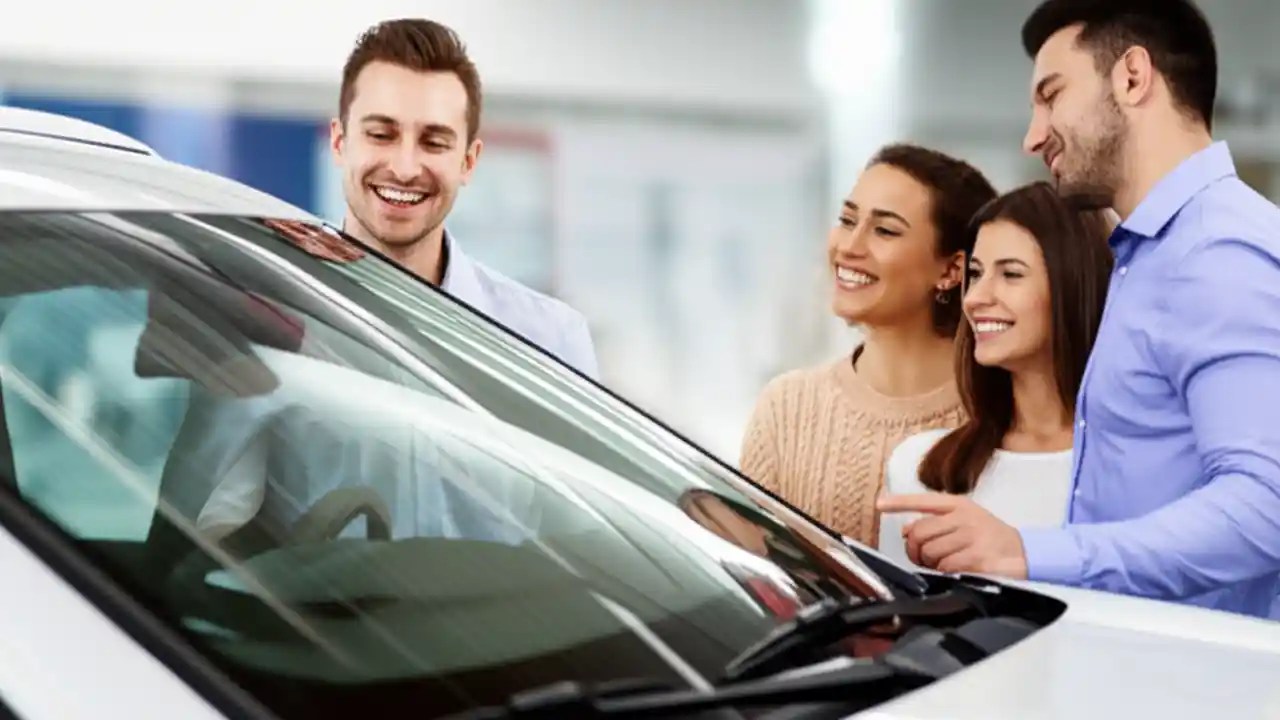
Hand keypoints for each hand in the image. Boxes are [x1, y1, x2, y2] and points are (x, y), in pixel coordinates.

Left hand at [876, 493, 1027, 578]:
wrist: (1026, 554)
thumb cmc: (991, 538)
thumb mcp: (965, 523)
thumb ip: (936, 523)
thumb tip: (906, 529)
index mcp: (960, 505)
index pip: (923, 500)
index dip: (899, 502)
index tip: (879, 504)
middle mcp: (964, 517)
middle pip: (919, 533)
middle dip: (915, 550)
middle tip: (924, 558)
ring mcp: (971, 536)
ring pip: (929, 552)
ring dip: (932, 564)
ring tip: (946, 563)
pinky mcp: (977, 557)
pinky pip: (945, 567)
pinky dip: (945, 572)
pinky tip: (957, 570)